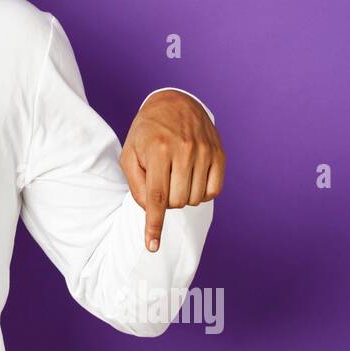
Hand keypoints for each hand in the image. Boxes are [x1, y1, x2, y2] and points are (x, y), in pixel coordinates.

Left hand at [121, 90, 223, 253]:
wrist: (174, 104)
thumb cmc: (147, 133)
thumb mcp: (130, 154)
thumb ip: (136, 185)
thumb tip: (150, 211)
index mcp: (157, 150)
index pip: (156, 197)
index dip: (154, 225)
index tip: (152, 247)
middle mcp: (183, 150)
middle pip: (176, 202)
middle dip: (165, 202)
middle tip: (161, 184)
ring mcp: (204, 152)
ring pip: (194, 199)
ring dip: (182, 197)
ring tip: (175, 178)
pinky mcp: (219, 154)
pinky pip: (213, 192)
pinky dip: (201, 194)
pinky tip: (191, 180)